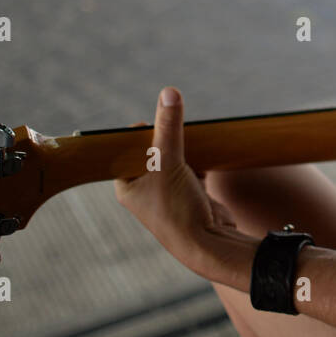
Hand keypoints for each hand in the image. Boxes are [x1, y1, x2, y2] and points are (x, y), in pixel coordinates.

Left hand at [114, 87, 242, 276]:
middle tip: (173, 123)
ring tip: (189, 134)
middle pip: (151, 150)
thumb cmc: (178, 209)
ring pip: (172, 158)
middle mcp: (144, 190)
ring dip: (181, 146)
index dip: (139, 133)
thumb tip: (169, 92)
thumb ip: (169, 127)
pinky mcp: (190, 193)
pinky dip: (197, 158)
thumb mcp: (169, 162)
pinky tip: (204, 152)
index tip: (154, 121)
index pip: (126, 148)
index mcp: (127, 186)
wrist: (209, 243)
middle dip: (164, 136)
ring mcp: (167, 193)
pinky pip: (190, 167)